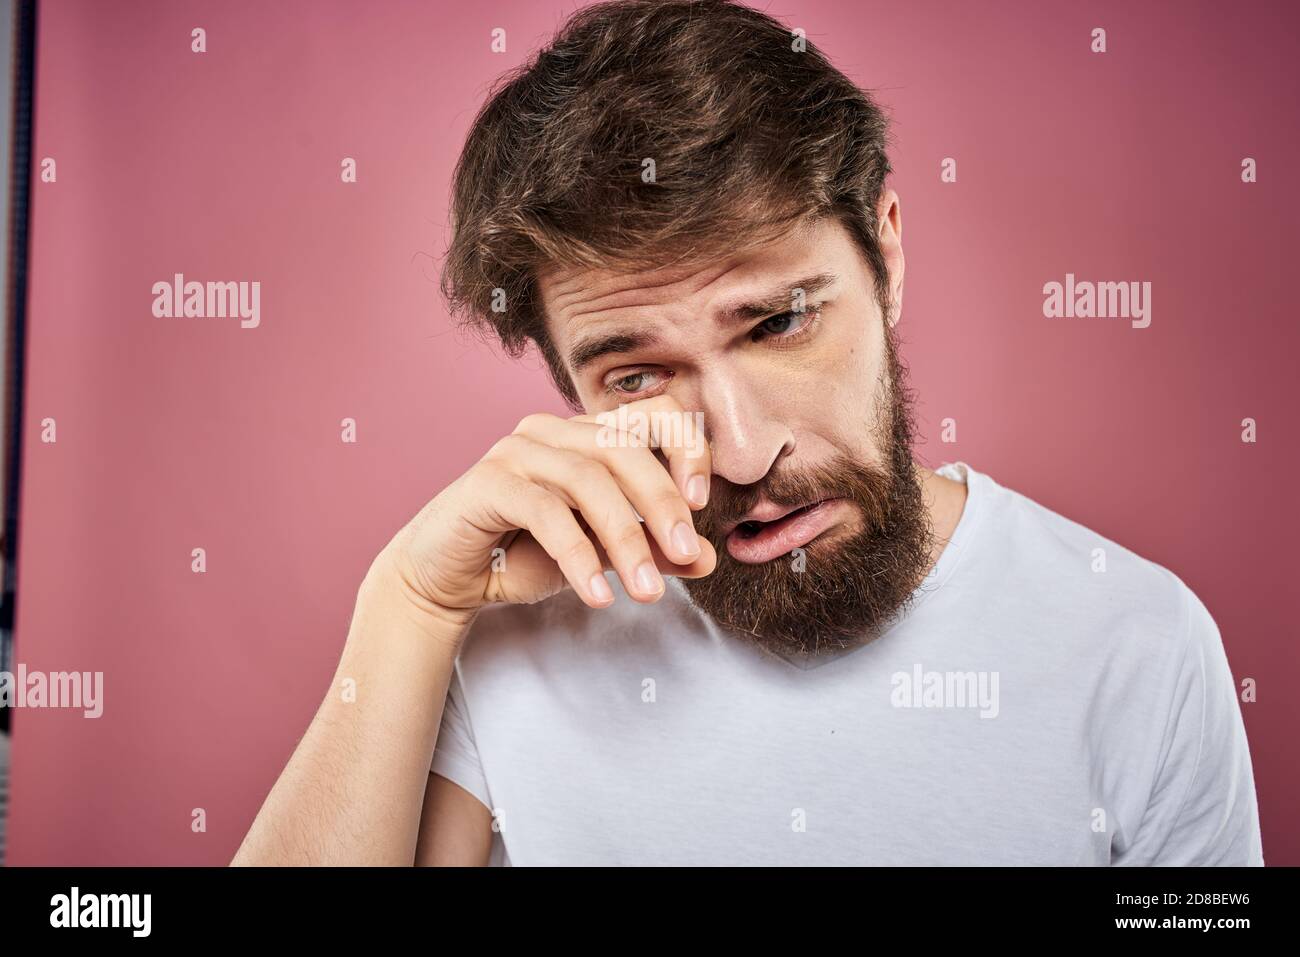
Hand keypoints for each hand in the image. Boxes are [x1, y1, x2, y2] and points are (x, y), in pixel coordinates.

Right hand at [375, 394, 716, 630]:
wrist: (449, 580)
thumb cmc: (524, 555)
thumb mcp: (602, 555)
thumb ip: (652, 552)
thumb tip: (708, 559)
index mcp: (588, 434)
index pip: (654, 413)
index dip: (685, 448)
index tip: (701, 504)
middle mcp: (554, 431)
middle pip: (624, 447)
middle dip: (662, 504)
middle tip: (686, 555)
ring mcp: (518, 450)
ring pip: (588, 480)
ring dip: (626, 538)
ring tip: (648, 594)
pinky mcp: (487, 481)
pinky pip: (545, 512)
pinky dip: (579, 556)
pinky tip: (598, 595)